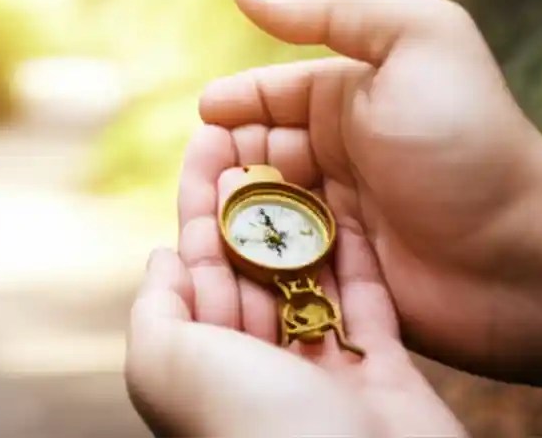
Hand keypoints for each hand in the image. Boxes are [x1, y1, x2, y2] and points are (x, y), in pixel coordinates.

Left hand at [124, 125, 462, 436]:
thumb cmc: (247, 425)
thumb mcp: (166, 364)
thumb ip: (156, 309)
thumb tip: (164, 257)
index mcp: (203, 361)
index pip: (196, 264)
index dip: (199, 201)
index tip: (209, 138)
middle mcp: (260, 363)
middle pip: (253, 263)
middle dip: (253, 200)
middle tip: (260, 133)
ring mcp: (323, 368)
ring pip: (311, 276)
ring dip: (306, 218)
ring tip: (306, 151)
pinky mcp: (385, 371)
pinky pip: (370, 298)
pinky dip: (361, 252)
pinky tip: (355, 201)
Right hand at [198, 0, 541, 395]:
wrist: (525, 257)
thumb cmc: (470, 144)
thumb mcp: (416, 43)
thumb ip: (332, 6)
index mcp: (349, 100)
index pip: (267, 97)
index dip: (230, 106)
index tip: (206, 119)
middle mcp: (338, 159)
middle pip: (252, 157)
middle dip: (220, 163)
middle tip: (202, 177)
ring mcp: (335, 222)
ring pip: (255, 212)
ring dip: (228, 215)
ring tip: (211, 221)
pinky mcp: (334, 280)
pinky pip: (271, 266)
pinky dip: (247, 261)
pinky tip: (232, 261)